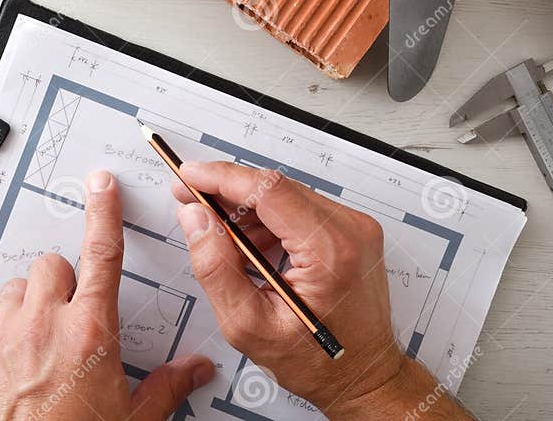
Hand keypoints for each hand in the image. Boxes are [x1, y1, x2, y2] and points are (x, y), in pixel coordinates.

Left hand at [0, 170, 214, 420]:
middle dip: (64, 282)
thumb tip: (196, 370)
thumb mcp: (133, 420)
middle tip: (72, 314)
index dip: (104, 212)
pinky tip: (7, 353)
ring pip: (16, 288)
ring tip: (40, 338)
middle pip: (53, 266)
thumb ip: (167, 387)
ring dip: (29, 304)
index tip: (102, 188)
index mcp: (91, 332)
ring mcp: (5, 337)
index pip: (103, 253)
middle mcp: (45, 325)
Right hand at [172, 162, 472, 419]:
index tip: (189, 175)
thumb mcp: (248, 325)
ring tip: (219, 236)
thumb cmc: (317, 362)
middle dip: (227, 191)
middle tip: (191, 200)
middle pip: (275, 188)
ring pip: (285, 195)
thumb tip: (194, 218)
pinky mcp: (351, 231)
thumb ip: (216, 268)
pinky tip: (249, 245)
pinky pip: (300, 208)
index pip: (268, 191)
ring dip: (246, 208)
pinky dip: (268, 219)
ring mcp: (354, 227)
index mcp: (329, 250)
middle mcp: (349, 229)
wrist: (363, 377)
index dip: (222, 177)